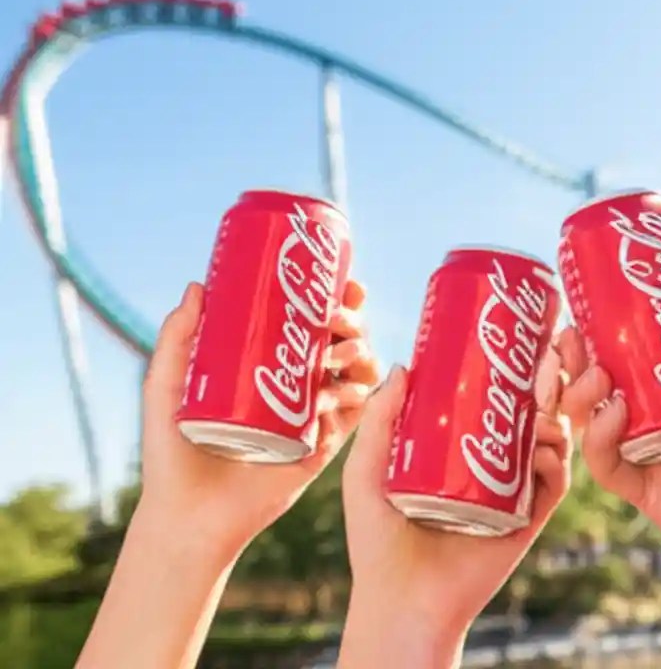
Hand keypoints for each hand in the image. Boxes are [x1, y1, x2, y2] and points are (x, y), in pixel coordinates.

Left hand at [137, 280, 378, 552]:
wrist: (190, 515)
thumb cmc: (171, 453)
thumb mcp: (166, 388)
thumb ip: (177, 340)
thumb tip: (198, 286)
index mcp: (270, 362)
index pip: (312, 319)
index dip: (337, 297)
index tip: (346, 281)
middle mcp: (300, 383)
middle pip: (344, 340)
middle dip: (352, 321)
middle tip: (337, 319)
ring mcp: (317, 414)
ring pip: (359, 373)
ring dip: (358, 356)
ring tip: (332, 359)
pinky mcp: (326, 447)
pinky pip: (358, 416)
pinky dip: (358, 398)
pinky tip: (338, 395)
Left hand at [338, 352, 571, 660]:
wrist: (402, 601)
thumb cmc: (376, 541)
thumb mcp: (367, 472)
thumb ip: (381, 423)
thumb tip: (403, 366)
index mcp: (459, 453)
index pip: (489, 402)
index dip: (505, 372)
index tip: (512, 339)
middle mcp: (490, 468)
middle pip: (526, 416)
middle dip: (542, 387)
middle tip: (543, 360)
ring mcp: (512, 493)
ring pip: (549, 444)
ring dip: (555, 418)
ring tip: (547, 400)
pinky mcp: (528, 520)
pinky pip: (555, 486)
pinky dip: (559, 463)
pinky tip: (548, 449)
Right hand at [557, 316, 660, 618]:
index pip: (658, 344)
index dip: (635, 318)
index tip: (623, 289)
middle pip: (615, 378)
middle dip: (589, 353)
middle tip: (576, 329)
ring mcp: (660, 454)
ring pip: (601, 418)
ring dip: (585, 392)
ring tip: (593, 371)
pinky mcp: (651, 494)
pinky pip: (610, 465)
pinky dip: (601, 439)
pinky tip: (611, 414)